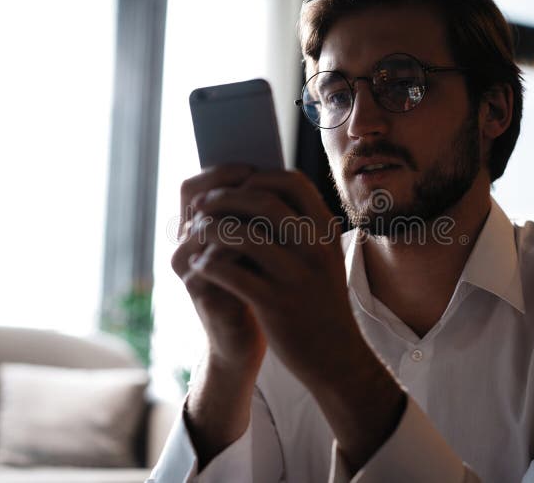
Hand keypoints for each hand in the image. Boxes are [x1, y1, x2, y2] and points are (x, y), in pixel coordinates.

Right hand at [170, 163, 265, 373]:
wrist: (248, 337)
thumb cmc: (258, 284)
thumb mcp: (258, 244)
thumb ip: (257, 213)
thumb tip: (276, 172)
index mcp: (196, 227)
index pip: (194, 186)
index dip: (223, 172)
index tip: (257, 166)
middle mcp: (184, 243)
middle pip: (196, 199)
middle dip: (234, 189)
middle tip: (265, 184)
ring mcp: (187, 266)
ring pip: (209, 226)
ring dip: (244, 216)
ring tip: (276, 211)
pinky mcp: (198, 289)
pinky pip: (217, 259)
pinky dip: (246, 248)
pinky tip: (271, 244)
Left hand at [186, 169, 405, 470]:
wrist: (337, 356)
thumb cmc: (320, 302)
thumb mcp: (322, 258)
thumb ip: (297, 228)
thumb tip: (251, 194)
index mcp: (325, 231)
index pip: (291, 182)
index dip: (258, 176)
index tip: (235, 184)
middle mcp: (314, 248)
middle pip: (263, 202)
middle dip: (225, 198)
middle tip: (202, 204)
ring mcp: (295, 276)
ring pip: (243, 235)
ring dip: (211, 229)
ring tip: (195, 232)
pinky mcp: (276, 305)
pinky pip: (232, 274)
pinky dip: (210, 264)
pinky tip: (200, 264)